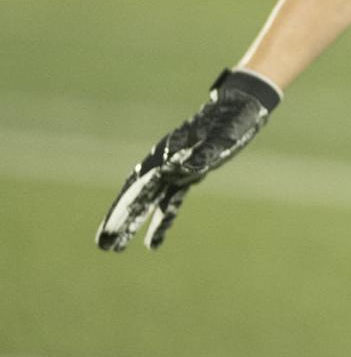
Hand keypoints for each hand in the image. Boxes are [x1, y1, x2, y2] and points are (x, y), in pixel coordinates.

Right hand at [95, 69, 281, 251]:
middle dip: (119, 220)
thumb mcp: (219, 139)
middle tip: (102, 245)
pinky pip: (170, 202)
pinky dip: (161, 221)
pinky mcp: (190, 174)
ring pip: (149, 202)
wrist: (241, 107)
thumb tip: (175, 169)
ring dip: (133, 224)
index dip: (123, 210)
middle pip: (136, 196)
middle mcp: (165, 162)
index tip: (110, 232)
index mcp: (166, 154)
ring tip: (115, 249)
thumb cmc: (231, 121)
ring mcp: (176, 169)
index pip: (138, 187)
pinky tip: (153, 244)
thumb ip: (200, 154)